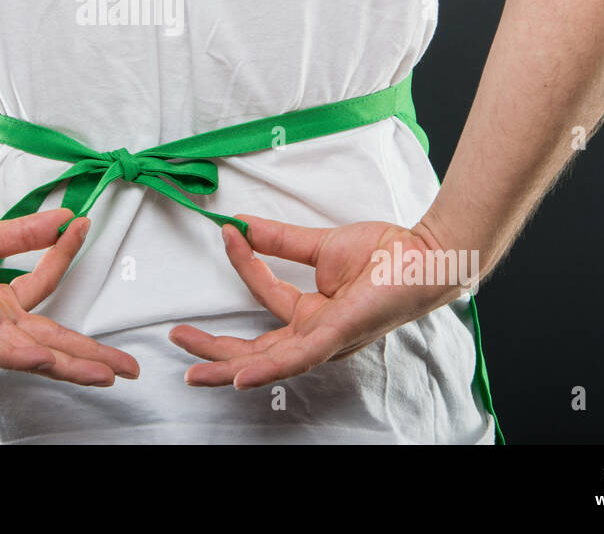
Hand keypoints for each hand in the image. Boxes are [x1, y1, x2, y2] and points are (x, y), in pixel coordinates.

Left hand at [0, 207, 138, 386]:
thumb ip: (26, 233)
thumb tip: (65, 218)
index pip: (46, 288)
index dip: (67, 256)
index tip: (82, 224)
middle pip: (50, 343)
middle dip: (90, 357)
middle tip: (127, 368)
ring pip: (30, 353)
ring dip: (69, 365)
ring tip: (103, 374)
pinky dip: (21, 355)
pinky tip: (45, 360)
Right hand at [170, 214, 469, 388]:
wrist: (424, 253)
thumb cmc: (386, 253)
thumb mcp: (321, 245)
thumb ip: (279, 240)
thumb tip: (242, 225)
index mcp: (313, 315)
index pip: (264, 296)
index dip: (242, 265)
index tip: (227, 233)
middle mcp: (316, 334)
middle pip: (255, 349)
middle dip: (213, 349)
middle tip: (179, 339)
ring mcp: (325, 340)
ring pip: (267, 362)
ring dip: (226, 367)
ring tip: (195, 371)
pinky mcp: (336, 336)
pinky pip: (296, 358)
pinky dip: (266, 370)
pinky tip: (240, 378)